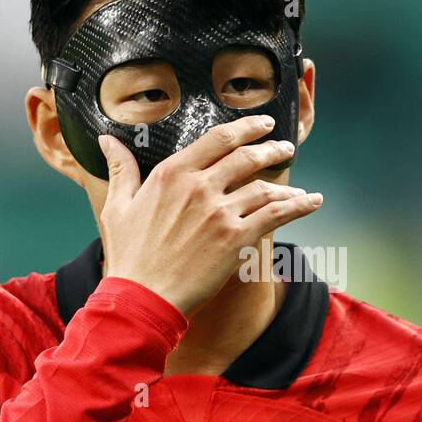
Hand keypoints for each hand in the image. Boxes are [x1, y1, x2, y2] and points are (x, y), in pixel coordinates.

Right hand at [97, 114, 322, 315]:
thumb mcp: (117, 207)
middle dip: (271, 148)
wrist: (142, 297)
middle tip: (285, 147)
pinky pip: (276, 215)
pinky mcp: (237, 239)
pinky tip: (313, 201)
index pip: (217, 139)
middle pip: (246, 157)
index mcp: (172, 174)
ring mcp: (220, 212)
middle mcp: (199, 187)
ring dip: (287, 183)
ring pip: (264, 187)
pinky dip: (298, 206)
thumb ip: (121, 169)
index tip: (262, 124)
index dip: (245, 127)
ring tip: (299, 186)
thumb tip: (108, 141)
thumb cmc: (128, 256)